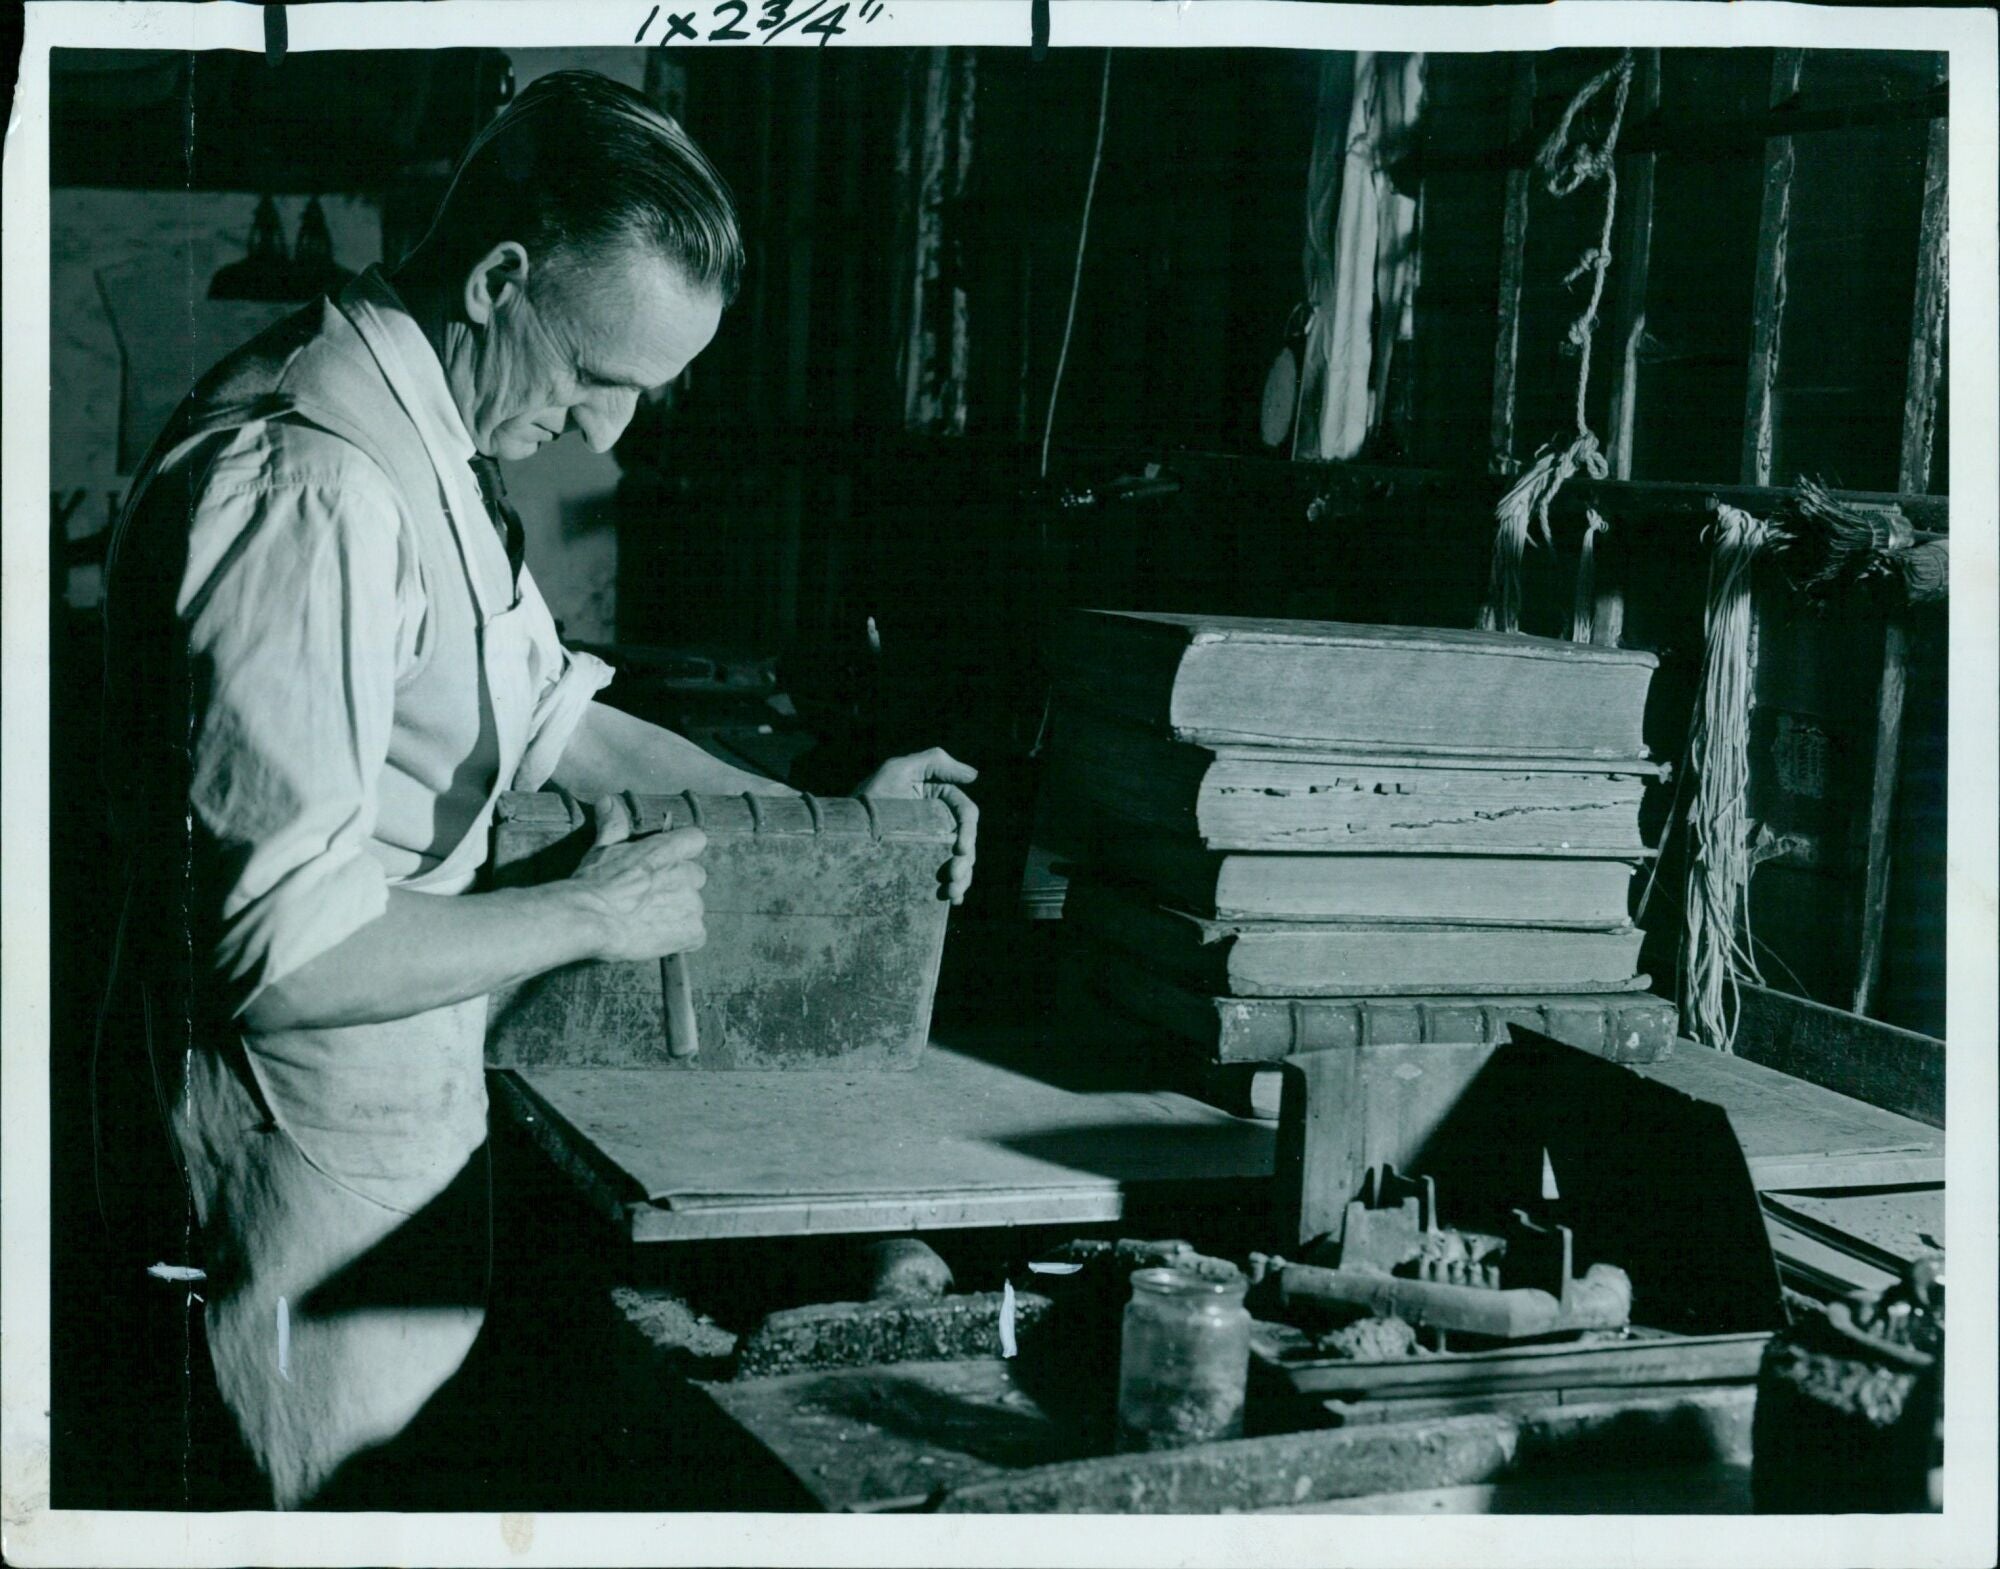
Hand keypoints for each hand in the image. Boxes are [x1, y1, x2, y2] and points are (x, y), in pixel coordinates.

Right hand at [564, 795, 707, 961]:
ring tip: (650, 922)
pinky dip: (682, 939)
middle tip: (650, 899)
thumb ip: (613, 824)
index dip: (684, 852)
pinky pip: (696, 935)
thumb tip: (608, 800)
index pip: (696, 839)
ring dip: (678, 914)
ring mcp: (690, 903)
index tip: (668, 862)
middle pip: (696, 877)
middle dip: (678, 887)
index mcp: (666, 849)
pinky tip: (660, 939)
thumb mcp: (602, 848)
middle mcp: (684, 874)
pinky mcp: (690, 931)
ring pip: (694, 907)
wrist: (589, 919)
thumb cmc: (594, 883)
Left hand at [856, 746, 978, 904]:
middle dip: (966, 861)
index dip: (969, 831)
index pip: (966, 813)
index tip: (961, 849)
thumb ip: (934, 762)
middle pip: (967, 841)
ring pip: (961, 862)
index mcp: (939, 798)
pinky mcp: (921, 864)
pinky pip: (944, 877)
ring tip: (952, 894)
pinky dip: (954, 889)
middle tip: (953, 877)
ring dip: (963, 880)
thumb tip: (974, 775)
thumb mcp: (896, 771)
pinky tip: (952, 900)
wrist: (840, 832)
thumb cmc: (866, 797)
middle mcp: (939, 822)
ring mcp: (931, 845)